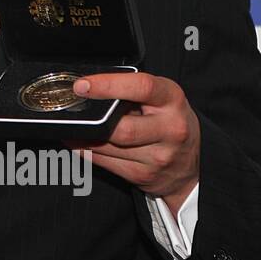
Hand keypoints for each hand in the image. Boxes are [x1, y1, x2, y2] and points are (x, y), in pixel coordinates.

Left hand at [70, 72, 199, 214]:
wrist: (190, 166)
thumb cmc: (169, 121)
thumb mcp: (162, 98)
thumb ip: (133, 91)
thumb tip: (89, 87)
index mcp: (172, 100)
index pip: (141, 87)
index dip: (108, 85)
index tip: (82, 85)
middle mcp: (170, 129)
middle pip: (122, 127)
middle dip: (94, 119)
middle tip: (72, 106)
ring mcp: (158, 156)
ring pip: (108, 146)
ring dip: (82, 135)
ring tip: (70, 124)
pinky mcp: (143, 174)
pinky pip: (103, 163)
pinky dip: (85, 150)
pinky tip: (78, 141)